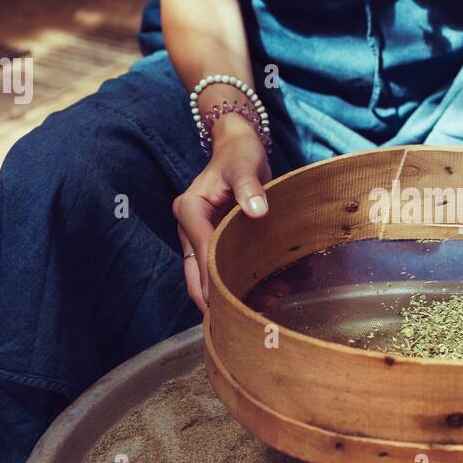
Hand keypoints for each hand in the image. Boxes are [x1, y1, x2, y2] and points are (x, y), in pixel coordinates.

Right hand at [173, 114, 271, 311]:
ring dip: (235, 292)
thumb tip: (257, 210)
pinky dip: (246, 281)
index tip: (226, 299)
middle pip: (197, 272)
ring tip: (271, 302)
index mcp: (190, 210)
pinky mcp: (218, 241)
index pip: (201, 249)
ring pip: (212, 275)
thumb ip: (249, 187)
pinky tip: (272, 290)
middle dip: (218, 296)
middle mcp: (190, 227)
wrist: (240, 148)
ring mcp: (203, 237)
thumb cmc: (239, 154)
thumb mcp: (244, 166)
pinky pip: (226, 267)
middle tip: (243, 315)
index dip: (213, 275)